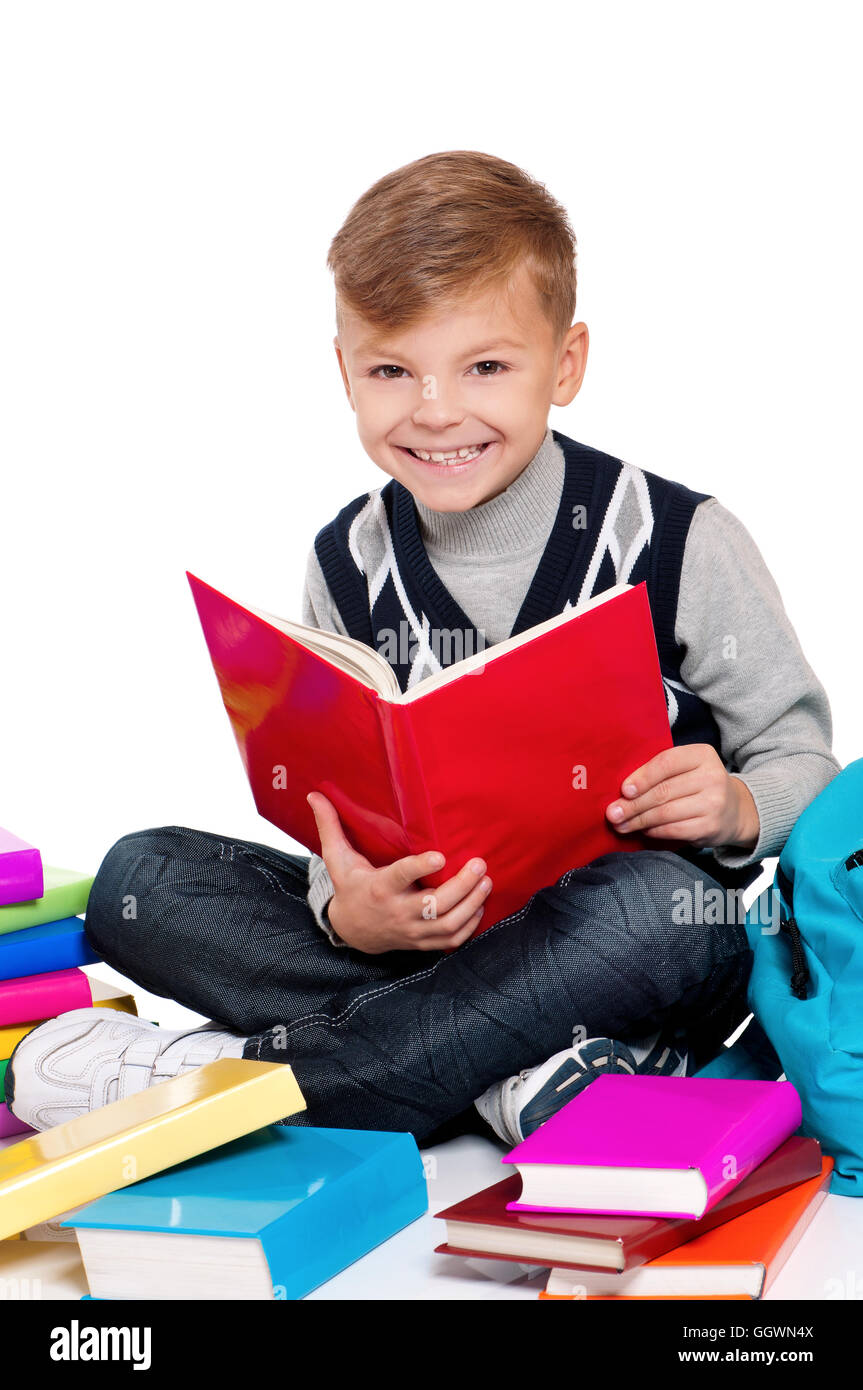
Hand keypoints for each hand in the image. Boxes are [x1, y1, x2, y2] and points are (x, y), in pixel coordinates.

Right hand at [307, 791, 492, 952]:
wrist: (352, 931)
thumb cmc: (350, 887)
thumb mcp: (337, 859)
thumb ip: (330, 827)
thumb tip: (314, 795)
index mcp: (379, 889)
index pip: (401, 878)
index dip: (420, 868)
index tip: (440, 855)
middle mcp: (398, 913)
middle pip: (434, 905)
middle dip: (461, 886)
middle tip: (479, 864)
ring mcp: (412, 931)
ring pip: (448, 924)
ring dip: (472, 904)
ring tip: (486, 881)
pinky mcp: (422, 943)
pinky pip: (451, 940)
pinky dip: (470, 925)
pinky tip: (480, 905)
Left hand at [604, 744, 759, 850]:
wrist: (735, 810)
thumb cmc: (699, 785)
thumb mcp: (686, 768)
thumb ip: (659, 772)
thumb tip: (622, 791)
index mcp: (702, 754)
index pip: (666, 762)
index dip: (642, 777)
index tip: (624, 790)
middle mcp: (712, 777)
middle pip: (663, 791)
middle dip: (633, 804)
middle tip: (613, 813)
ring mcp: (714, 803)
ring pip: (665, 813)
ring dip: (638, 821)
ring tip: (621, 824)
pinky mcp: (711, 827)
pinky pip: (673, 830)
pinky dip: (654, 831)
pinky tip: (643, 830)